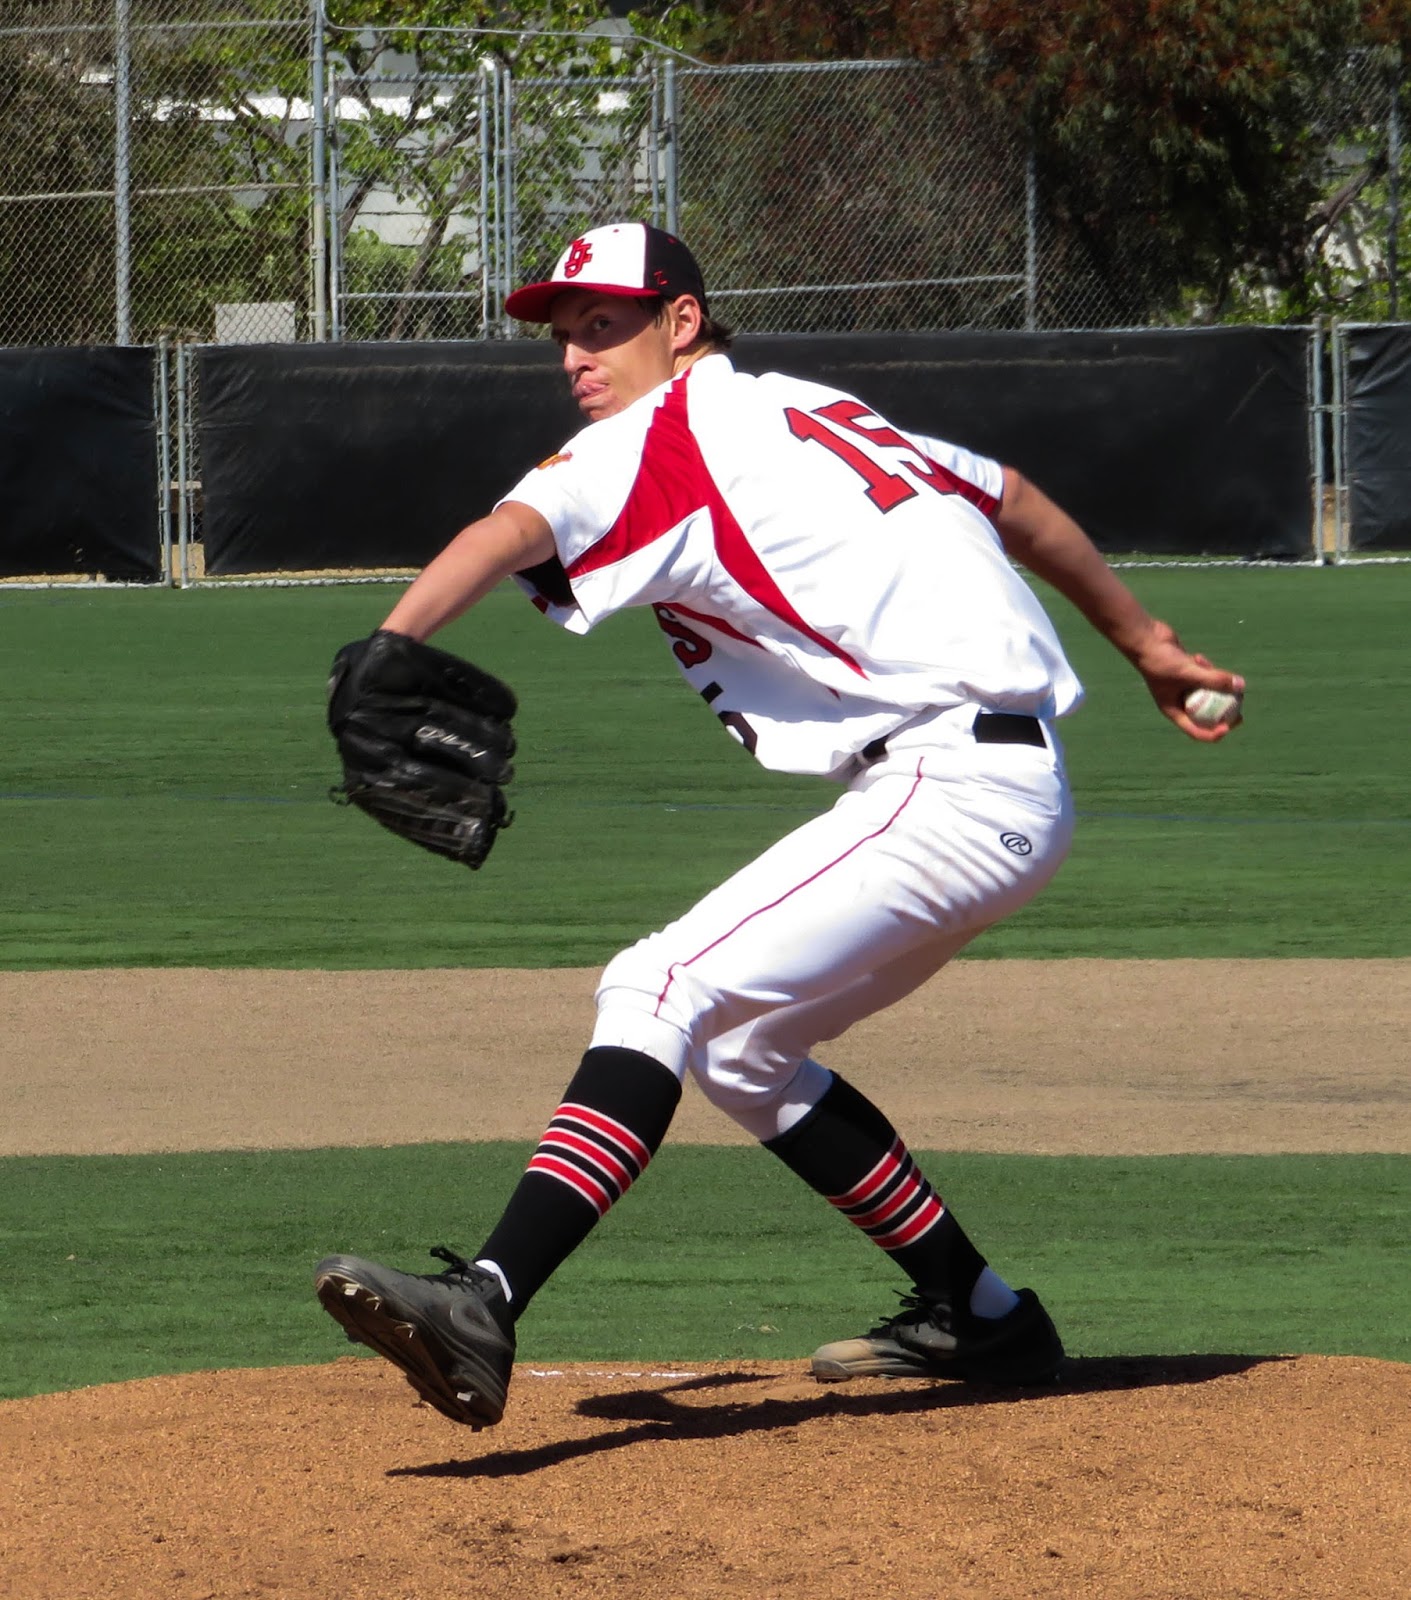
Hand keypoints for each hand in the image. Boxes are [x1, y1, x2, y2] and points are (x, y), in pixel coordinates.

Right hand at [1127, 619, 1244, 742]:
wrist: (1145, 640)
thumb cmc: (1160, 660)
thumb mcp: (1188, 672)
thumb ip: (1214, 678)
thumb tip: (1241, 686)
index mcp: (1174, 710)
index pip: (1196, 730)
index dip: (1214, 732)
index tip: (1230, 725)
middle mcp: (1178, 701)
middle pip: (1206, 713)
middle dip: (1223, 709)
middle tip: (1240, 703)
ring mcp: (1183, 687)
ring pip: (1207, 692)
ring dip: (1214, 682)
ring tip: (1211, 667)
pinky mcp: (1186, 673)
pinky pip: (1203, 676)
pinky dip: (1206, 668)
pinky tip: (1198, 656)